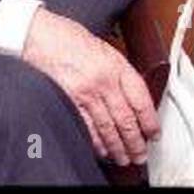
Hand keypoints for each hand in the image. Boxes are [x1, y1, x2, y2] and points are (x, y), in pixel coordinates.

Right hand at [20, 8, 159, 165]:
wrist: (40, 35)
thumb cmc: (70, 38)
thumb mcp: (104, 49)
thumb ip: (119, 72)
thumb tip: (134, 98)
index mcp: (116, 65)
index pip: (141, 99)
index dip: (150, 120)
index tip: (154, 133)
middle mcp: (103, 80)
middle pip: (126, 119)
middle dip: (135, 142)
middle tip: (141, 154)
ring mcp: (85, 93)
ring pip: (108, 128)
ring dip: (118, 147)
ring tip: (124, 158)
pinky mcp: (69, 102)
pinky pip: (87, 127)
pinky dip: (96, 143)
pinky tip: (102, 150)